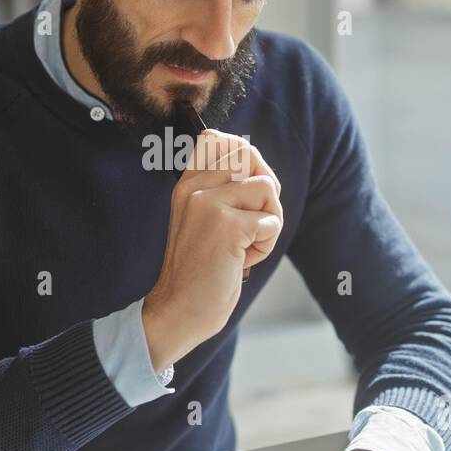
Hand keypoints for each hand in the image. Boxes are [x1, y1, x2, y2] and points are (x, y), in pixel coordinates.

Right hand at [142, 130, 282, 370]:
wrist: (178, 310)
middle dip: (265, 192)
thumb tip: (256, 162)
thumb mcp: (201, 220)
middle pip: (251, 158)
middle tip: (252, 222)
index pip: (219, 140)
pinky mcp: (227, 225)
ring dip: (267, 222)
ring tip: (244, 246)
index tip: (245, 194)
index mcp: (186, 184)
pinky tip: (242, 260)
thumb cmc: (198, 271)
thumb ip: (221, 190)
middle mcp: (194, 188)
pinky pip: (272, 221)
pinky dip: (266, 245)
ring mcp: (209, 204)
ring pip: (267, 188)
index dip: (247, 161)